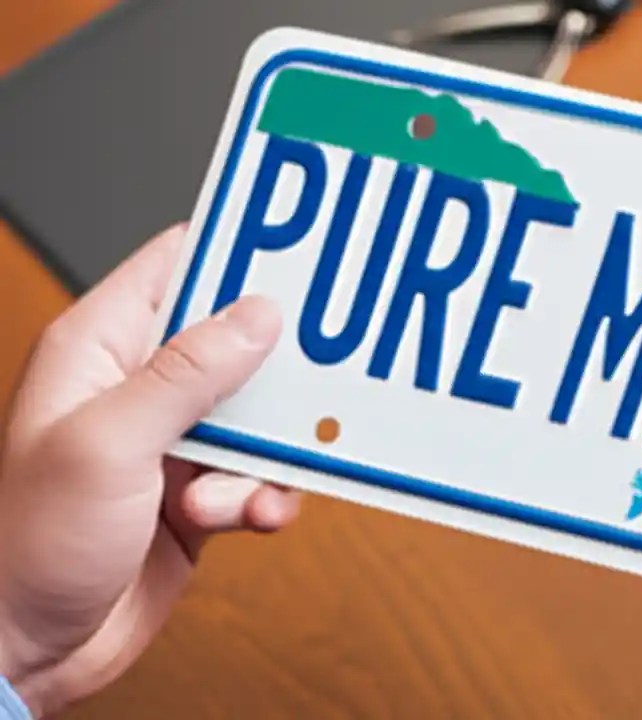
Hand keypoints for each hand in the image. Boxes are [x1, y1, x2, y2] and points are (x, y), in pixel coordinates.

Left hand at [0, 224, 301, 715]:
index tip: (301, 254)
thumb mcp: (108, 445)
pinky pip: (262, 474)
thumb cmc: (29, 544)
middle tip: (307, 383)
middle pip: (237, 342)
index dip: (238, 252)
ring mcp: (172, 441)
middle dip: (276, 370)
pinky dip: (265, 497)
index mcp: (100, 349)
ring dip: (267, 456)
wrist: (25, 649)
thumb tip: (256, 314)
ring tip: (229, 490)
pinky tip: (243, 518)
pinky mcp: (200, 492)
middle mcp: (139, 387)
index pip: (178, 266)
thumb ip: (187, 375)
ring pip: (261, 416)